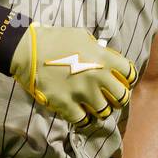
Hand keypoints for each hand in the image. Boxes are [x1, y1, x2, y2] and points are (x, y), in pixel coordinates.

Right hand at [10, 25, 136, 128]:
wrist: (27, 50)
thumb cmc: (55, 40)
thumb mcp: (83, 37)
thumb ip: (99, 50)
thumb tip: (107, 57)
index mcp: (104, 58)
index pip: (130, 75)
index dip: (126, 80)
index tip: (119, 81)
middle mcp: (98, 77)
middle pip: (122, 98)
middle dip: (117, 99)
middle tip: (108, 97)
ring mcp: (82, 92)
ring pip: (104, 112)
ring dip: (99, 110)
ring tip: (91, 106)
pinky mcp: (66, 105)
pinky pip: (83, 121)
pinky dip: (82, 119)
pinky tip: (78, 112)